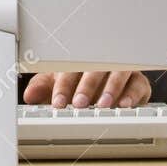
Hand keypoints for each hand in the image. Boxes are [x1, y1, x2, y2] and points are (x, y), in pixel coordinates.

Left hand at [23, 70, 149, 109]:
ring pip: (118, 74)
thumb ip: (43, 87)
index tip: (57, 102)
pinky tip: (124, 104)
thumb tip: (28, 95)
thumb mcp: (57, 83)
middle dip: (86, 87)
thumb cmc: (80, 81)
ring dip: (110, 90)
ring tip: (102, 105)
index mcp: (79, 60)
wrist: (110, 85)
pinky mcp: (138, 82)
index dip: (62, 86)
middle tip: (78, 103)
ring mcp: (121, 71)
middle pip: (94, 70)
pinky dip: (132, 94)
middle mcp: (100, 63)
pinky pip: (138, 85)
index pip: (69, 69)